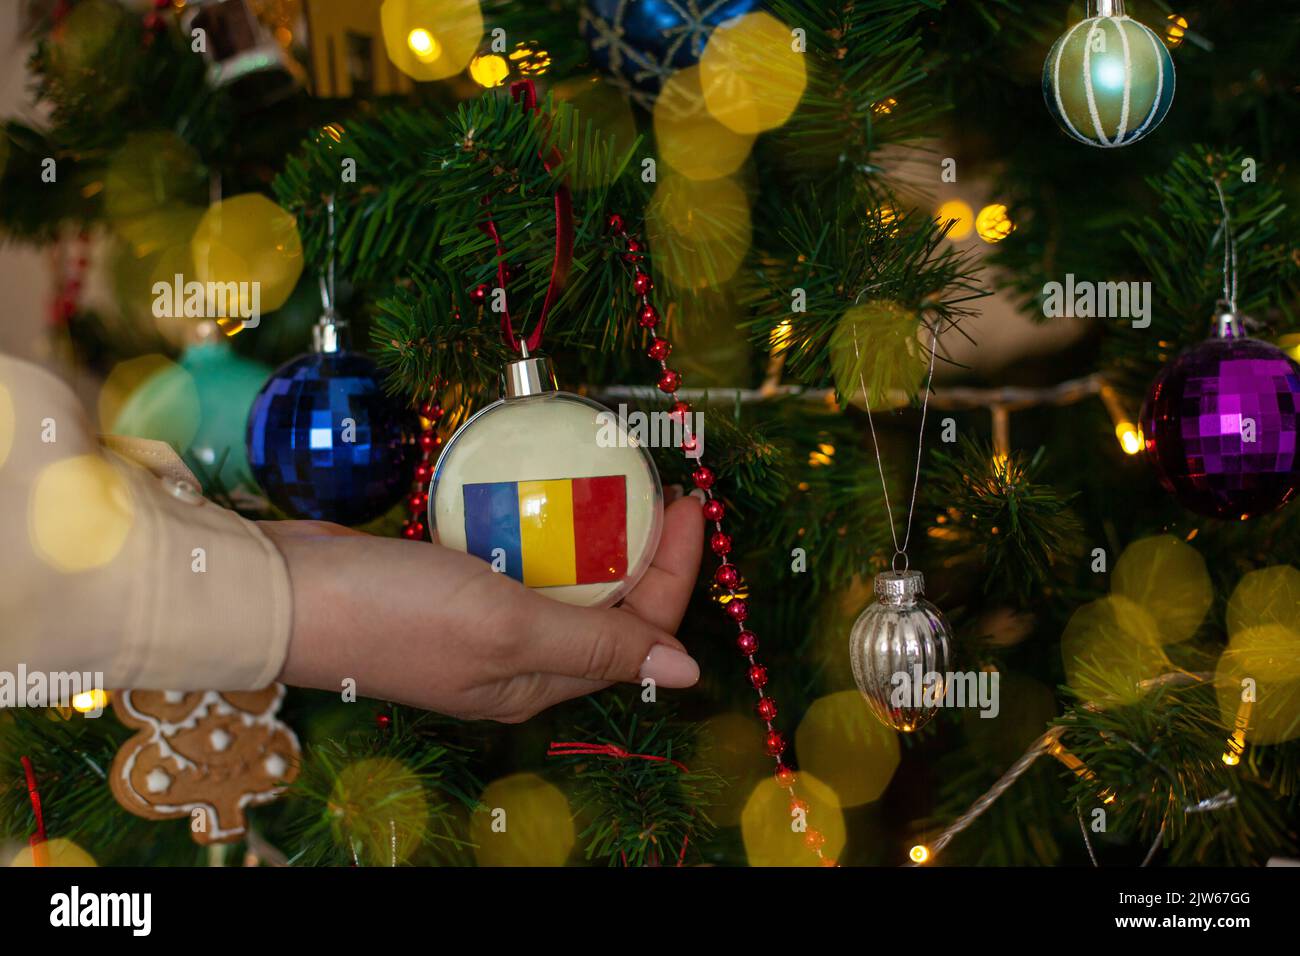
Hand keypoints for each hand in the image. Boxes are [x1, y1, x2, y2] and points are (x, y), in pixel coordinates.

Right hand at [262, 495, 703, 722]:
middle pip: (609, 608)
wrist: (286, 593)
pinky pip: (519, 558)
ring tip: (617, 481)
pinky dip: (541, 527)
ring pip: (565, 581)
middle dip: (645, 549)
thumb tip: (689, 675)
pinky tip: (546, 489)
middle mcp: (520, 661)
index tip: (689, 503)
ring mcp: (484, 624)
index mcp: (541, 682)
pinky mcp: (453, 587)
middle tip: (663, 485)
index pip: (640, 633)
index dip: (676, 571)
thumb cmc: (399, 615)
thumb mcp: (510, 629)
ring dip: (596, 536)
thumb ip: (599, 645)